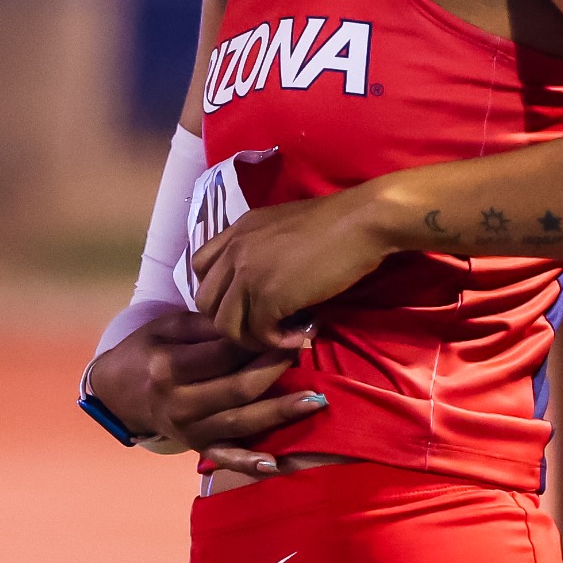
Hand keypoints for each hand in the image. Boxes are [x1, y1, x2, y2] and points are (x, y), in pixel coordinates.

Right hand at [87, 310, 326, 472]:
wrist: (116, 392)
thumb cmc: (147, 350)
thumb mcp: (168, 327)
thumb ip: (208, 325)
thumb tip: (255, 318)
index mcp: (168, 368)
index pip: (224, 353)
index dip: (261, 339)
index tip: (291, 324)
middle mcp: (178, 403)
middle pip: (238, 389)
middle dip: (277, 370)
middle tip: (307, 349)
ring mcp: (187, 430)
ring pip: (240, 423)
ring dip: (280, 413)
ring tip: (315, 400)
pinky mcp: (195, 446)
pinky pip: (225, 457)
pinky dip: (249, 463)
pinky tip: (276, 463)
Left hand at [192, 187, 392, 351]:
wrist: (362, 220)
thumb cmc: (336, 221)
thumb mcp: (284, 225)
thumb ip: (262, 247)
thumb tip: (263, 278)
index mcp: (237, 230)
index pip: (200, 268)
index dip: (219, 291)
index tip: (247, 301)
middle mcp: (234, 250)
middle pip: (205, 302)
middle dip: (232, 320)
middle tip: (265, 323)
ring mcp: (247, 274)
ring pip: (224, 325)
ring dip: (252, 338)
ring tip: (284, 334)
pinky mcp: (267, 296)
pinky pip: (258, 334)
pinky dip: (279, 342)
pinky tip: (303, 333)